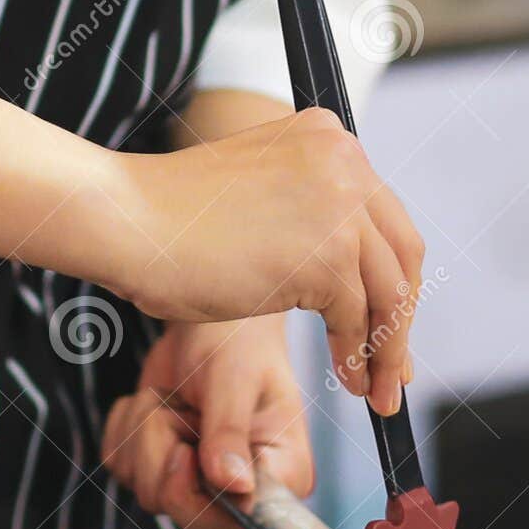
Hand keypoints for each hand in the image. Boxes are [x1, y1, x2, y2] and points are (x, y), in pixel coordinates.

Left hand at [100, 317, 312, 528]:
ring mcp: (202, 483)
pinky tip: (155, 402)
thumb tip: (233, 486)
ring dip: (145, 437)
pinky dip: (126, 431)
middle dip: (162, 462)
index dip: (198, 502)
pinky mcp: (162, 468)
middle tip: (174, 412)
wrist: (210, 320)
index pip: (238, 526)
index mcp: (281, 475)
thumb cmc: (237, 340)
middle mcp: (245, 490)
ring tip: (171, 399)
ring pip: (146, 492)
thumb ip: (230, 432)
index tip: (187, 450)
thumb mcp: (235, 378)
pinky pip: (121, 469)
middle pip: (186, 518)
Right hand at [111, 108, 422, 415]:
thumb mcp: (262, 196)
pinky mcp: (328, 256)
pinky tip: (348, 380)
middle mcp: (345, 163)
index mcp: (330, 139)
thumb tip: (360, 283)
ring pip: (389, 292)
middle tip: (396, 369)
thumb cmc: (174, 220)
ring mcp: (341, 207)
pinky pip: (357, 318)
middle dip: (400, 318)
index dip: (395, 278)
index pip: (386, 219)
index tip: (392, 322)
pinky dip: (355, 356)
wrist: (125, 220)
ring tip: (374, 389)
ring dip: (386, 349)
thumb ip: (312, 217)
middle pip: (402, 254)